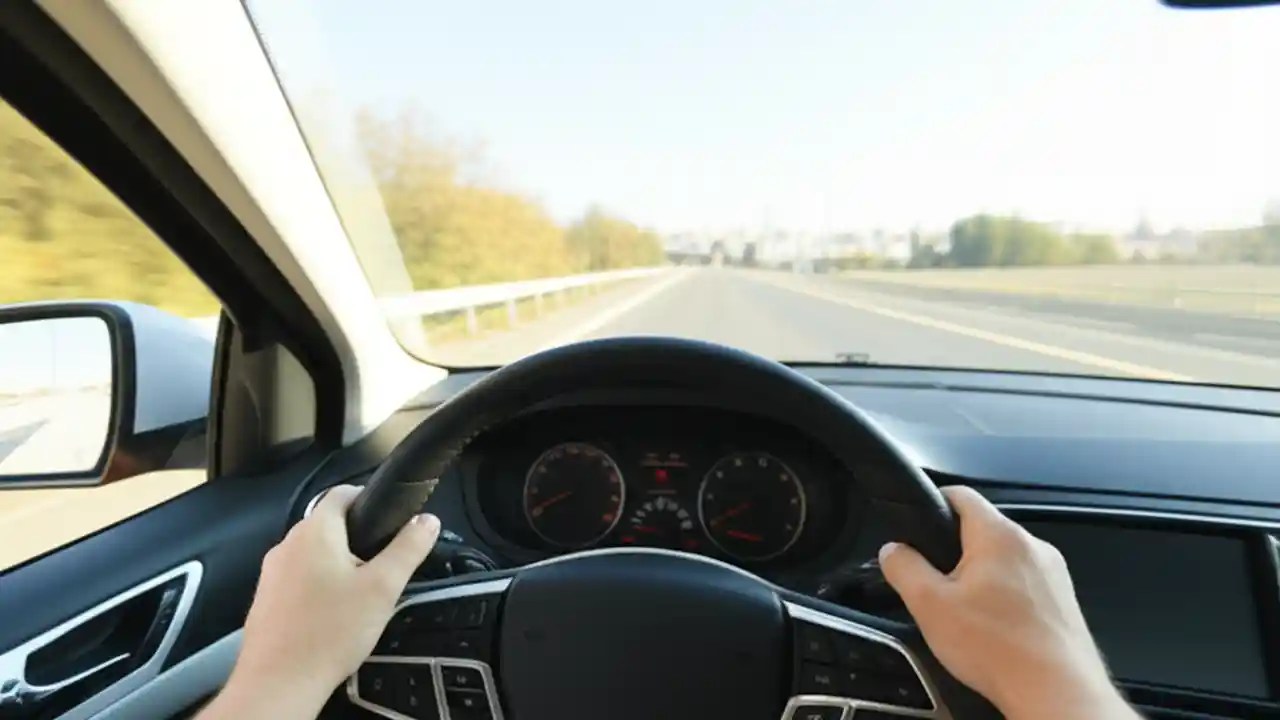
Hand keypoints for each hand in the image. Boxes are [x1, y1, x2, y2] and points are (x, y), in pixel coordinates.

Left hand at [199, 485, 439, 719]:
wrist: (279, 682)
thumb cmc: (333, 630)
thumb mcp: (383, 587)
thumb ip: (408, 549)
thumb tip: (427, 520)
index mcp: (315, 531)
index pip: (342, 493)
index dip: (369, 499)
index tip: (390, 521)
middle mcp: (286, 544)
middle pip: (327, 525)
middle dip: (356, 538)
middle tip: (382, 566)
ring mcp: (270, 573)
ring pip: (311, 554)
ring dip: (335, 564)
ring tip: (360, 593)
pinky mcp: (264, 599)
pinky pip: (297, 579)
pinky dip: (316, 586)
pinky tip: (331, 615)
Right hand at [879, 486, 1138, 719]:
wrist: (1055, 692)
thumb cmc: (999, 649)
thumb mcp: (929, 605)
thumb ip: (904, 568)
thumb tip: (892, 550)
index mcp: (999, 535)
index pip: (961, 494)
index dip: (935, 502)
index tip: (921, 521)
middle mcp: (1032, 546)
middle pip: (983, 531)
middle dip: (956, 552)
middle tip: (938, 587)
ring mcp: (1053, 573)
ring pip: (1005, 560)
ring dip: (984, 578)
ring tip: (968, 616)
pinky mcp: (1063, 600)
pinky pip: (1026, 585)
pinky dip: (1007, 599)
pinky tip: (996, 630)